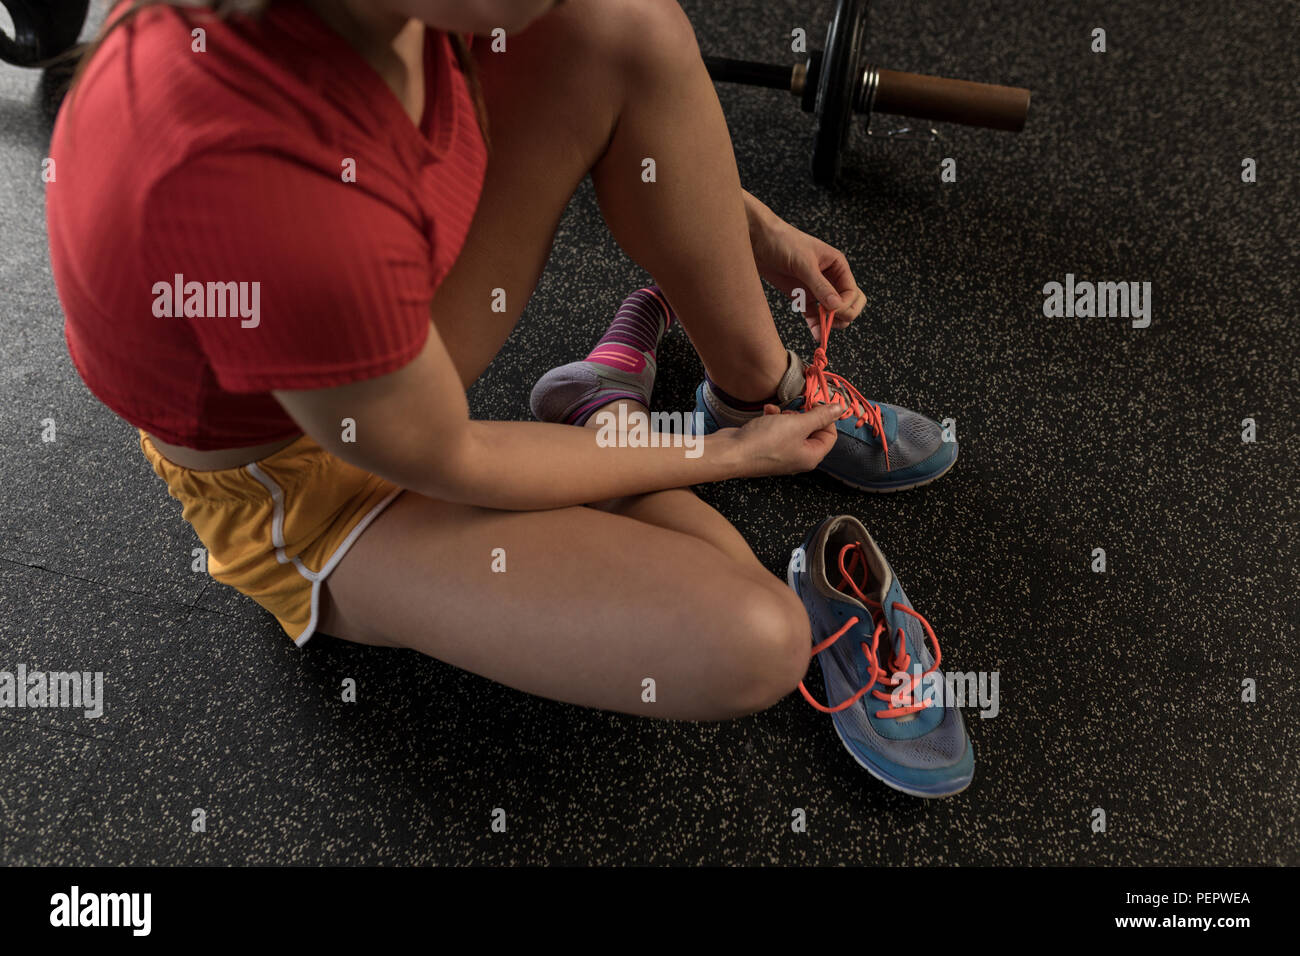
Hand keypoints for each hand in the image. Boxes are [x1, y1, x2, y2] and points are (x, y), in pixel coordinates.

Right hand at [732, 402, 841, 477]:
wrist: (731, 452)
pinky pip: (777, 430)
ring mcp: (782, 453)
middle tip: (793, 408)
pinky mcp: (767, 447)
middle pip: (811, 431)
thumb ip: (820, 415)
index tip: (815, 403)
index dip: (825, 417)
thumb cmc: (764, 442)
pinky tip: (766, 412)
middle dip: (803, 415)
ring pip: (793, 428)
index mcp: (810, 456)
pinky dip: (773, 419)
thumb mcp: (797, 424)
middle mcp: (798, 457)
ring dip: (786, 415)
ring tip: (777, 411)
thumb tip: (841, 409)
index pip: (830, 435)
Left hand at [745, 197, 866, 335]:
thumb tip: (836, 306)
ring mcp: (816, 289)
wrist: (758, 241)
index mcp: (837, 266)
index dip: (846, 305)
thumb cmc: (783, 242)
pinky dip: (817, 326)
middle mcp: (830, 279)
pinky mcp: (802, 297)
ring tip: (821, 330)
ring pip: (833, 312)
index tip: (834, 311)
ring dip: (831, 323)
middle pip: (849, 303)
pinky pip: (815, 316)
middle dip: (844, 315)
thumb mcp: (804, 263)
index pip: (852, 292)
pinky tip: (816, 334)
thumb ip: (820, 285)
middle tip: (831, 321)